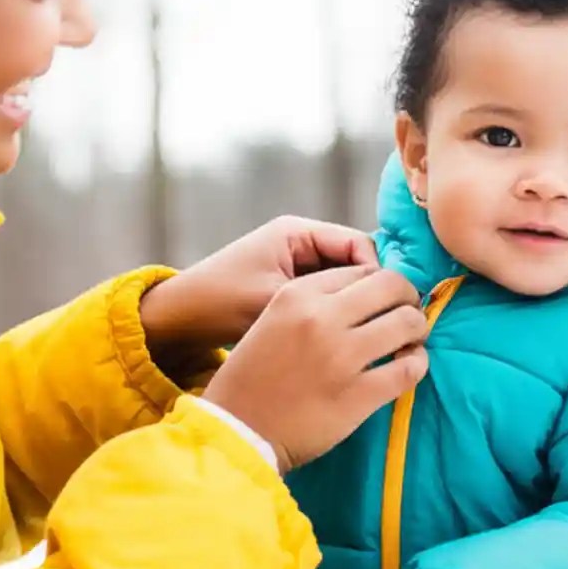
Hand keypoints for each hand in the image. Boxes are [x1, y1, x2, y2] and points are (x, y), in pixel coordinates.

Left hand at [140, 216, 378, 350]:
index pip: (359, 245)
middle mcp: (301, 241)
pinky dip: (339, 312)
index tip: (389, 307)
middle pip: (357, 261)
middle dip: (372, 290)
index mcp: (297, 233)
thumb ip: (323, 301)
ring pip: (345, 281)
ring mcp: (297, 263)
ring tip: (371, 332)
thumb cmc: (220, 304)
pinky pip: (329, 294)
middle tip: (388, 322)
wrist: (177, 320)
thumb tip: (375, 312)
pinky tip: (348, 335)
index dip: (379, 275)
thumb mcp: (273, 302)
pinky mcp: (291, 285)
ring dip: (356, 304)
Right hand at [202, 264, 428, 472]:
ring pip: (408, 322)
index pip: (362, 270)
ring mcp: (342, 356)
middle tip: (407, 312)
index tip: (384, 298)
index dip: (380, 283)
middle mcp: (322, 318)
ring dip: (417, 328)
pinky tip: (410, 365)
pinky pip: (409, 367)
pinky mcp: (359, 394)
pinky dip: (418, 362)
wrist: (236, 432)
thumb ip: (314, 302)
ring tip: (410, 340)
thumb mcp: (271, 320)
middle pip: (392, 285)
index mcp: (297, 295)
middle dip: (407, 296)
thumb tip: (368, 292)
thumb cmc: (252, 377)